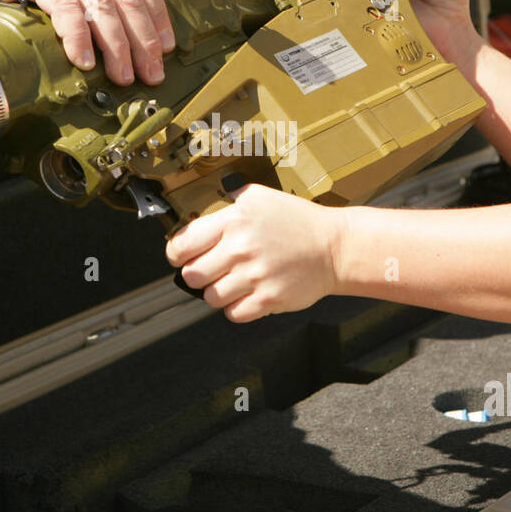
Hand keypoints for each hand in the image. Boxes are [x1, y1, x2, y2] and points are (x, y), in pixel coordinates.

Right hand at [0, 0, 174, 86]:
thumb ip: (84, 1)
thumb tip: (116, 49)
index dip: (158, 18)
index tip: (166, 50)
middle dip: (144, 41)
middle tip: (151, 74)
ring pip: (102, 4)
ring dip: (117, 46)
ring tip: (123, 76)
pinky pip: (66, 5)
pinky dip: (78, 36)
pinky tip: (85, 59)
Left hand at [165, 184, 345, 321]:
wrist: (334, 247)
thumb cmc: (296, 221)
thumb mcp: (260, 197)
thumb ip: (227, 202)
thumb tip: (197, 211)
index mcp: (233, 221)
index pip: (181, 245)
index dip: (176, 254)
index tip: (182, 256)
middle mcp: (241, 248)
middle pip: (192, 275)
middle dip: (197, 275)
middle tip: (210, 270)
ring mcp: (255, 276)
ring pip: (210, 298)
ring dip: (217, 292)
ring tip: (232, 282)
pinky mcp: (268, 299)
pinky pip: (233, 314)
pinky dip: (236, 308)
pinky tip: (247, 294)